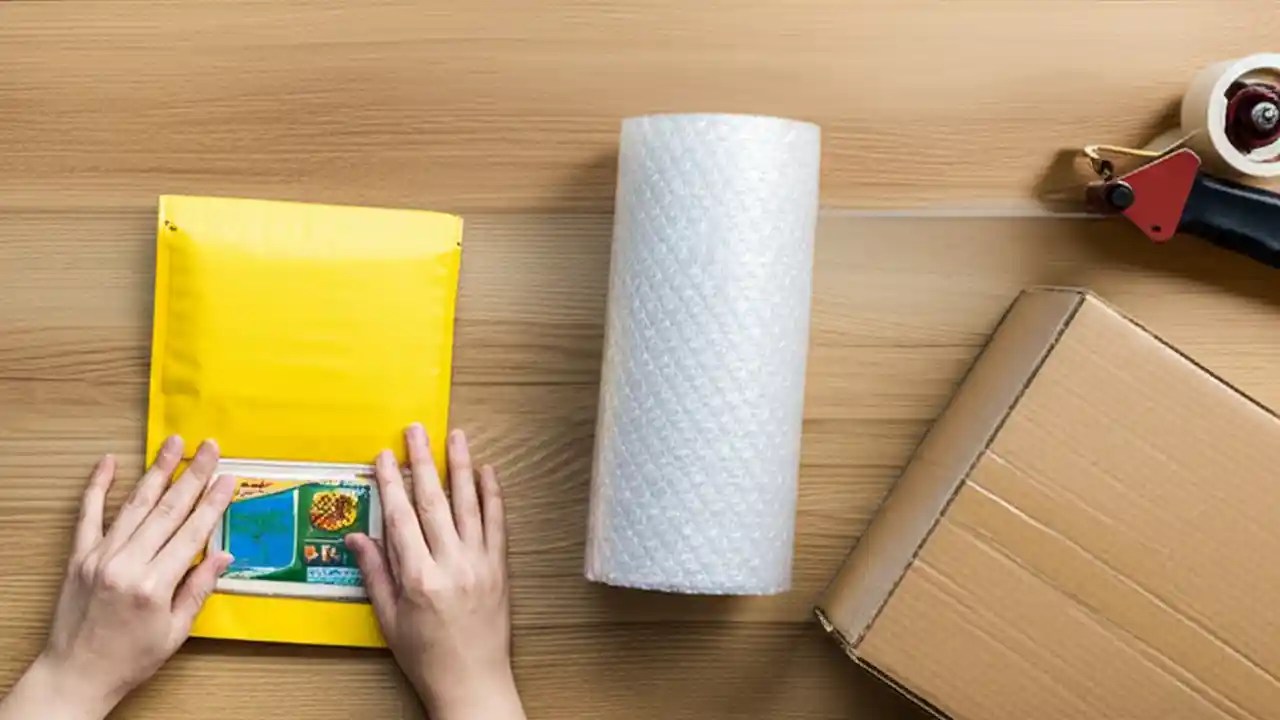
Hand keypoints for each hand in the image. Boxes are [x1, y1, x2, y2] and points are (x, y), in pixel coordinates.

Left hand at [0, 437, 234, 719]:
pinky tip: (108, 463)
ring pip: (134, 506)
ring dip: (156, 472)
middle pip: (167, 511)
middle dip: (192, 476)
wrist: (75, 675)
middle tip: (208, 448)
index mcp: (154, 586)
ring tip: (173, 444)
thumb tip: (224, 555)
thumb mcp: (175, 632)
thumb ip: (198, 589)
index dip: (212, 503)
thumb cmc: (129, 659)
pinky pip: (88, 515)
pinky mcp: (79, 558)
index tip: (227, 478)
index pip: (192, 533)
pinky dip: (97, 487)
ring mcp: (100, 558)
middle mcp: (126, 566)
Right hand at [346, 424, 524, 719]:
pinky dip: (492, 494)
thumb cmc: (426, 656)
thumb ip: (375, 573)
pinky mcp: (500, 568)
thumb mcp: (389, 619)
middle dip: (423, 461)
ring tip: (456, 435)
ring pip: (468, 504)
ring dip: (461, 466)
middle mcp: (450, 565)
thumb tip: (356, 536)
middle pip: (433, 502)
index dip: (390, 484)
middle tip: (416, 430)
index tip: (384, 456)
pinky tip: (487, 471)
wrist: (472, 682)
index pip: (400, 519)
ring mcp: (479, 564)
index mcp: (418, 578)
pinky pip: (497, 523)